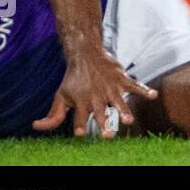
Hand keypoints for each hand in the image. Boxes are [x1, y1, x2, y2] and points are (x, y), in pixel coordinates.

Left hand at [33, 46, 155, 138]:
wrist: (86, 54)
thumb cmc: (73, 80)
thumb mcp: (60, 97)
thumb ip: (52, 116)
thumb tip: (35, 127)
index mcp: (81, 102)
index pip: (79, 117)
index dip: (79, 125)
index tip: (79, 133)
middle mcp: (96, 96)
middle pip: (100, 113)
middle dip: (104, 123)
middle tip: (108, 135)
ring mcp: (111, 88)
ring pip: (119, 102)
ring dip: (124, 111)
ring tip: (128, 120)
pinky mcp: (122, 80)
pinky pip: (135, 85)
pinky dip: (145, 90)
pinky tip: (154, 95)